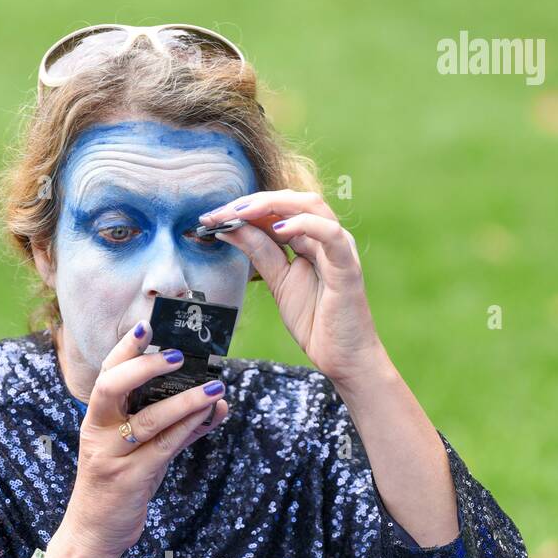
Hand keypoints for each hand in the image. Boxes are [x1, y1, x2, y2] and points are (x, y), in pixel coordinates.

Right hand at [58, 321, 229, 557]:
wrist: (95, 533)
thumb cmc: (119, 486)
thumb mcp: (140, 452)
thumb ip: (174, 427)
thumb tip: (216, 402)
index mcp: (96, 420)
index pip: (106, 375)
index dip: (124, 349)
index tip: (145, 326)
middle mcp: (99, 433)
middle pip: (111, 387)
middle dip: (144, 366)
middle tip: (179, 355)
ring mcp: (112, 456)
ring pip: (148, 419)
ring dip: (184, 401)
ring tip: (214, 388)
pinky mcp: (131, 479)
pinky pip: (163, 447)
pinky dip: (188, 429)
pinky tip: (209, 416)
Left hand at [197, 189, 385, 393]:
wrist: (342, 357)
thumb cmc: (316, 321)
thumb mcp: (278, 281)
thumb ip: (259, 252)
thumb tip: (229, 228)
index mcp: (310, 238)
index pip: (276, 210)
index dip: (243, 209)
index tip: (210, 218)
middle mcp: (325, 236)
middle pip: (291, 200)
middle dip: (252, 202)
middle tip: (219, 213)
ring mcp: (339, 247)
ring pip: (311, 205)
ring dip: (273, 204)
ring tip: (241, 213)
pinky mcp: (347, 265)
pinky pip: (330, 234)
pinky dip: (303, 225)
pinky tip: (277, 230)